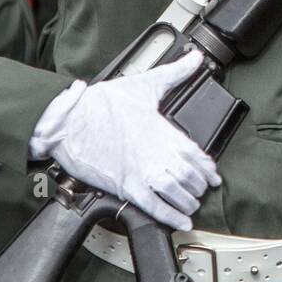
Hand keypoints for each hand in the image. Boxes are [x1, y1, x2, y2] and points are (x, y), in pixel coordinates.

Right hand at [49, 51, 220, 231]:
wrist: (69, 121)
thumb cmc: (101, 103)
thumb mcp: (144, 84)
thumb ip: (174, 72)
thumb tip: (196, 59)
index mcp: (163, 131)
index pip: (196, 153)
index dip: (207, 167)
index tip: (213, 174)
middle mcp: (156, 153)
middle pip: (190, 176)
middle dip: (199, 185)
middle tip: (201, 190)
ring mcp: (142, 171)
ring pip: (176, 192)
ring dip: (188, 201)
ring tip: (191, 205)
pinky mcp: (125, 186)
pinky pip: (154, 206)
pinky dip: (170, 217)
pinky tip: (181, 222)